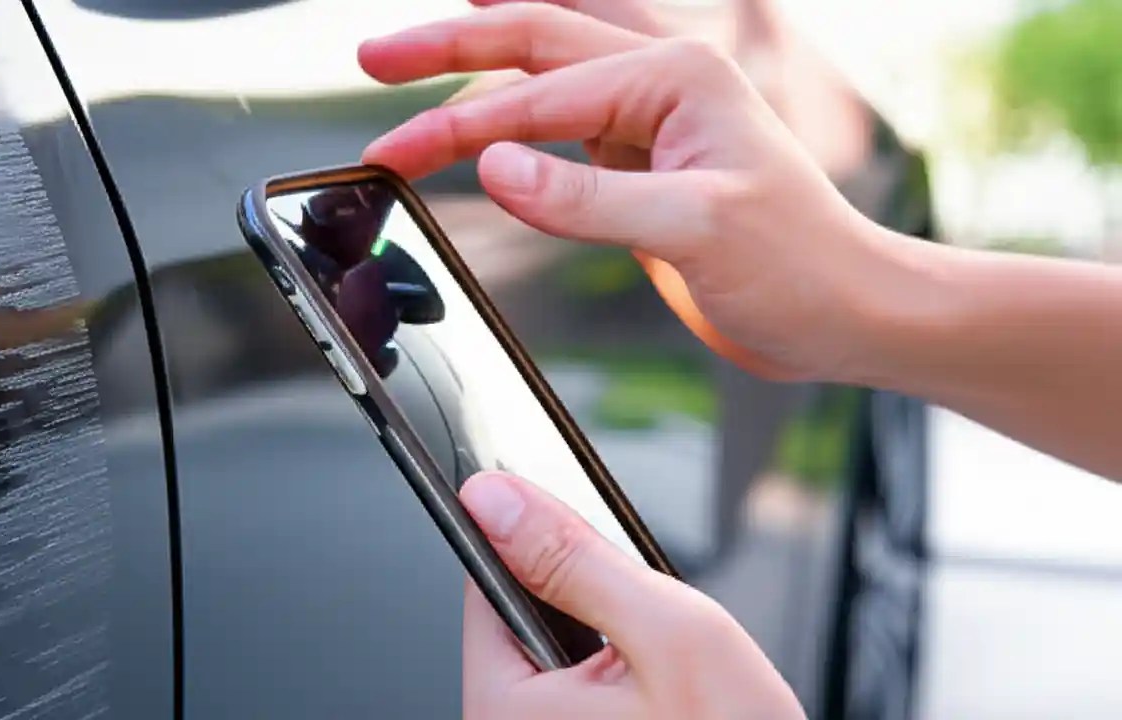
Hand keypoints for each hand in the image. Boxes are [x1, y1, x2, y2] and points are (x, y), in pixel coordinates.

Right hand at [359, 6, 897, 380]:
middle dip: (447, 49)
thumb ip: (588, 199)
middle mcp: (663, 81)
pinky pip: (564, 117)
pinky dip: (516, 104)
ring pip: (545, 74)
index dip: (454, 126)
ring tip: (408, 63)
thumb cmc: (798, 267)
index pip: (538, 94)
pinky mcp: (643, 160)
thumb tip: (493, 166)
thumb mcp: (692, 232)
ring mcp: (652, 118)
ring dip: (476, 67)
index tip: (389, 153)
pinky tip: (492, 95)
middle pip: (534, 44)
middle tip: (373, 60)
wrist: (844, 311)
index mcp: (678, 78)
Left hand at [457, 471, 804, 718]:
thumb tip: (497, 499)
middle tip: (652, 632)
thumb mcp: (672, 634)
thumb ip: (578, 561)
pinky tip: (670, 700)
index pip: (487, 585)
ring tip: (670, 678)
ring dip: (617, 644)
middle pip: (528, 617)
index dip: (538, 543)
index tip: (567, 520)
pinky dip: (627, 679)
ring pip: (566, 653)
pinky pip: (589, 693)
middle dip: (593, 603)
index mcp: (506, 710)